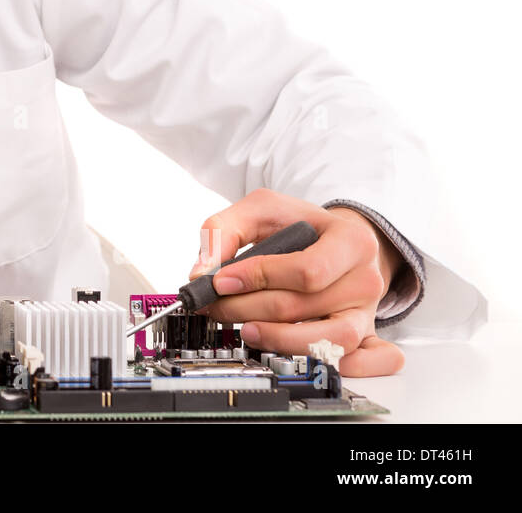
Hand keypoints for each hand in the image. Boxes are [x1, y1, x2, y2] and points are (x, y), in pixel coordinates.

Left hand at [185, 188, 406, 376]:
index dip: (259, 279)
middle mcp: (366, 279)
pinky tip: (301, 355)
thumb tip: (201, 273)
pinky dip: (346, 367)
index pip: (306, 271)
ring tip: (246, 330)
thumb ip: (224, 231)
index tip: (221, 281)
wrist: (334, 237)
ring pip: (332, 341)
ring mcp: (368, 312)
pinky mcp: (366, 336)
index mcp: (351, 241)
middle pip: (306, 306)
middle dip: (249, 308)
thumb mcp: (261, 208)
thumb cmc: (301, 224)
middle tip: (216, 305)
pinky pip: (374, 361)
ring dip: (280, 340)